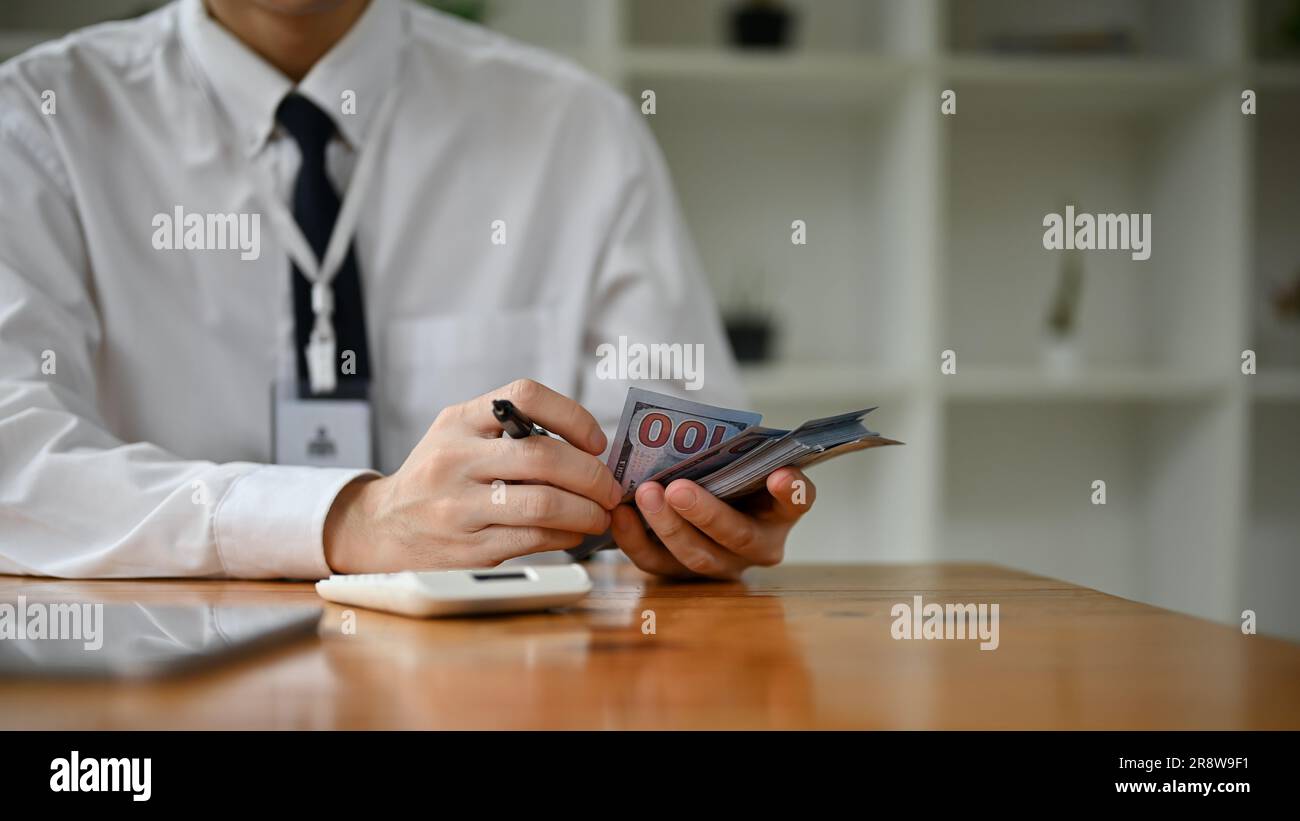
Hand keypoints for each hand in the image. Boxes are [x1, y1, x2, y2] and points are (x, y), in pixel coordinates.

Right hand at [324, 379, 622, 573]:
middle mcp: (455, 459)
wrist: (382, 526)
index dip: (572, 415)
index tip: (595, 440)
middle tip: (610, 487)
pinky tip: (573, 532)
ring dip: (586, 511)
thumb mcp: (457, 434)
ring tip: (599, 514)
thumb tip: (587, 448)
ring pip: (543, 504)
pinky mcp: (467, 549)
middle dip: (591, 475)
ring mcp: (458, 506)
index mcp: (459, 420)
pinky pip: (533, 538)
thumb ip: (510, 429)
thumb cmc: (437, 475)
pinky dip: (566, 535)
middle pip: (543, 457)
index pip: (525, 396)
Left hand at [610, 467, 815, 579]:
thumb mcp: (741, 461)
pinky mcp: (680, 573)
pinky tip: (622, 513)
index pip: (796, 503)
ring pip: (697, 556)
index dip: (792, 492)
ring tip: (646, 494)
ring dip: (668, 526)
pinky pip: (656, 563)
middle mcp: (756, 545)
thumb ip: (743, 453)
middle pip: (738, 537)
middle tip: (677, 488)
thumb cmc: (725, 474)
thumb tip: (723, 442)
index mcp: (780, 512)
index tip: (779, 475)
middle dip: (706, 514)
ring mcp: (720, 565)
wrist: (699, 497)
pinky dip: (635, 539)